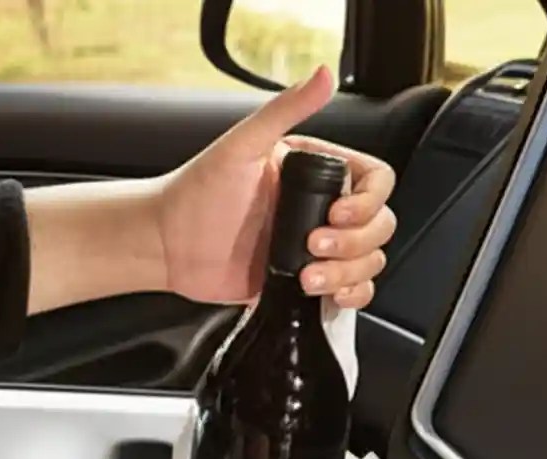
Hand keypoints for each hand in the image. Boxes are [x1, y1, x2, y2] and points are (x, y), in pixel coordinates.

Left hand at [158, 65, 397, 309]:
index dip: (367, 202)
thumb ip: (284, 110)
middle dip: (354, 243)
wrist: (167, 245)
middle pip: (379, 225)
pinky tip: (325, 293)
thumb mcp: (242, 145)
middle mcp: (321, 208)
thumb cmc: (196, 193)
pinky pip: (352, 291)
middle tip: (312, 245)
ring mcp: (316, 247)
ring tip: (307, 275)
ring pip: (369, 260)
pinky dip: (351, 295)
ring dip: (348, 273)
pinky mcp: (306, 280)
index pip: (375, 181)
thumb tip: (321, 75)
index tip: (336, 213)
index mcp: (316, 171)